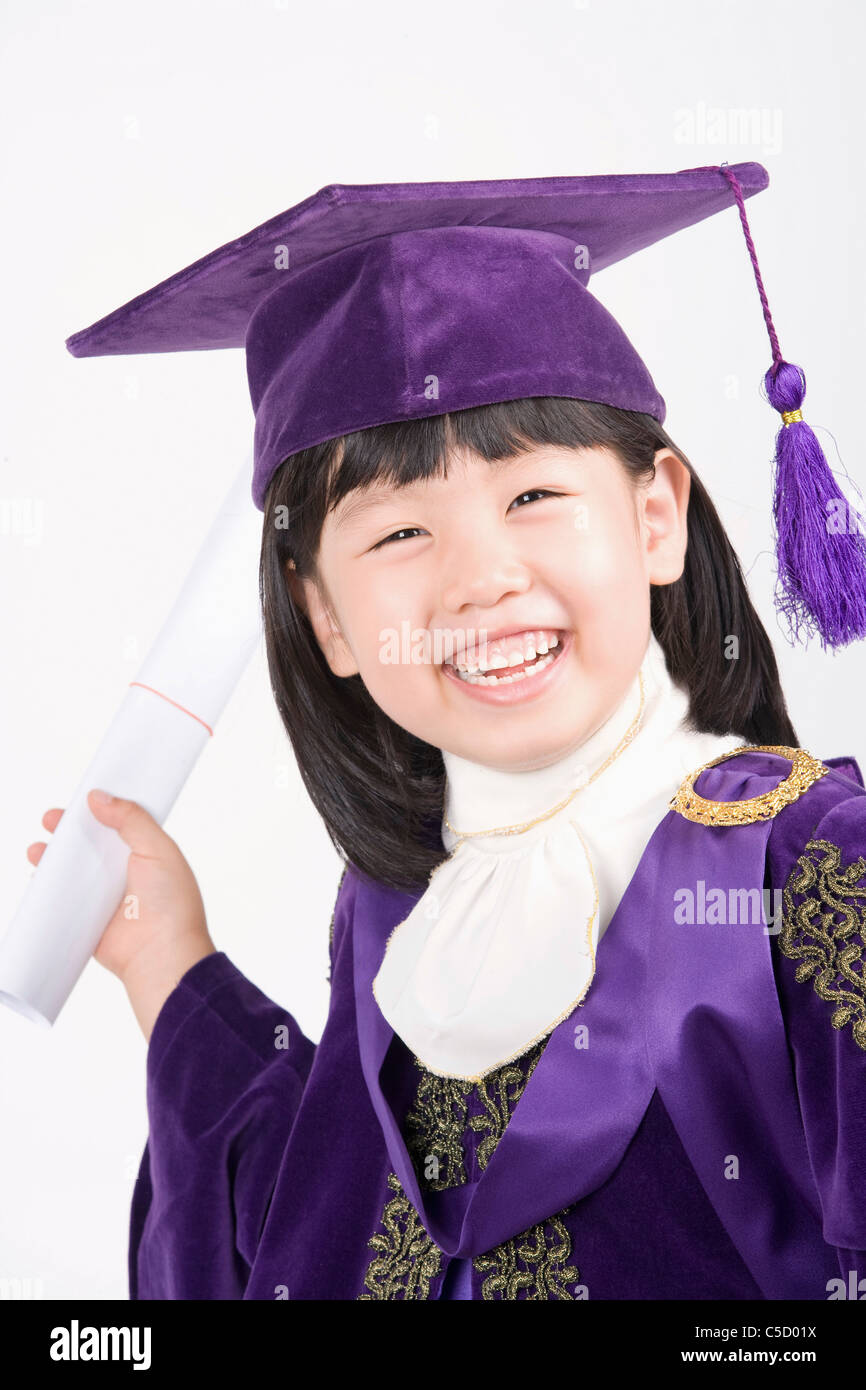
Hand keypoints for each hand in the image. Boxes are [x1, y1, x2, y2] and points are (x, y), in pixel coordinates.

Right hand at [27, 791, 216, 1037]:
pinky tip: (36, 877)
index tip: (80, 798)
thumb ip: (131, 819)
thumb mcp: (158, 848)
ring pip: (73, 872)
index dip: (98, 811)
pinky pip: (64, 901)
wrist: (161, 955)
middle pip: (90, 845)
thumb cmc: (170, 903)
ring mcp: (106, 898)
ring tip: (37, 850)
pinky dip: (48, 889)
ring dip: (53, 859)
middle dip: (68, 831)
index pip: (119, 825)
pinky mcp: (89, 920)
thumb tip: (98, 796)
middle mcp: (126, 873)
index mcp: (147, 854)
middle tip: (50, 819)